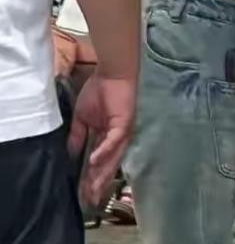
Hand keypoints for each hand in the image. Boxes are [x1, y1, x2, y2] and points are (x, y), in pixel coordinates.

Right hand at [68, 73, 136, 205]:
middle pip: (109, 164)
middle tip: (90, 199)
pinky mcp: (125, 122)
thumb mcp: (82, 118)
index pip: (100, 162)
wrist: (111, 73)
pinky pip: (114, 140)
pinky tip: (93, 161)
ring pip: (114, 156)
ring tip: (93, 188)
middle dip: (99, 182)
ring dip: (103, 173)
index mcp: (108, 137)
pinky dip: (104, 151)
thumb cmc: (98, 92)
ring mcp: (123, 131)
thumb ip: (78, 136)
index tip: (85, 195)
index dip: (93, 178)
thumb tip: (70, 154)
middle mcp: (118, 138)